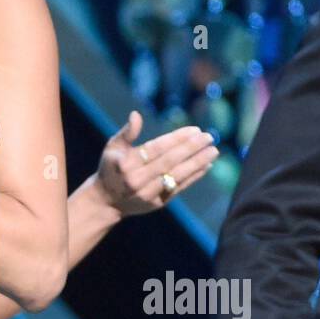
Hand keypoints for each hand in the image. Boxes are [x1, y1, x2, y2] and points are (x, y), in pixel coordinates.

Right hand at [95, 111, 217, 216]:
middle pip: (169, 161)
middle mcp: (137, 179)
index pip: (156, 148)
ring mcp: (148, 193)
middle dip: (191, 148)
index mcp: (126, 164)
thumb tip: (136, 115)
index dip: (177, 139)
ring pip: (177, 176)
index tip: (195, 129)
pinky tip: (206, 166)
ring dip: (198, 163)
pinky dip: (194, 177)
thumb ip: (126, 133)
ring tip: (213, 151)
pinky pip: (179, 188)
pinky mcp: (157, 203)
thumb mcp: (112, 148)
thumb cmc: (110, 168)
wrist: (106, 201)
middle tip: (209, 137)